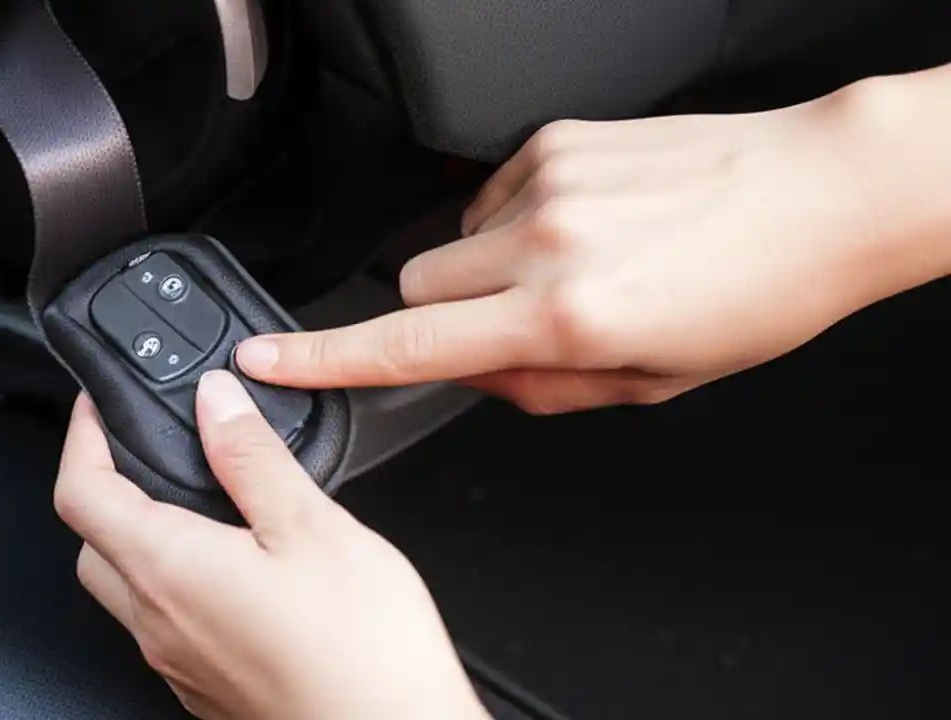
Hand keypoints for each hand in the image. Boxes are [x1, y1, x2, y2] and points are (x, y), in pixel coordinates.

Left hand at [54, 372, 488, 719]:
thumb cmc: (360, 653)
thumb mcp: (310, 526)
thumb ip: (252, 457)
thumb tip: (216, 402)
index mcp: (169, 569)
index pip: (79, 492)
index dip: (80, 437)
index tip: (99, 408)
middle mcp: (159, 623)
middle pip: (92, 545)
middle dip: (104, 490)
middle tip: (143, 452)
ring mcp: (181, 663)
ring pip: (128, 590)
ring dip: (141, 539)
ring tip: (201, 504)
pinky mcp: (209, 688)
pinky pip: (166, 626)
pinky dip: (178, 584)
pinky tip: (236, 571)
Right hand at [234, 76, 936, 413]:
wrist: (819, 192)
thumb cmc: (756, 294)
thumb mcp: (650, 381)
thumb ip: (540, 391)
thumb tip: (471, 376)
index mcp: (568, 317)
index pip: (411, 346)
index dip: (327, 359)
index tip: (269, 360)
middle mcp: (545, 242)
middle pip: (414, 288)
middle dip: (441, 318)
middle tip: (513, 326)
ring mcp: (545, 180)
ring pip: (447, 240)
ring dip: (481, 268)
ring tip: (571, 266)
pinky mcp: (553, 138)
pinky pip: (487, 194)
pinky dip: (514, 220)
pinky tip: (584, 224)